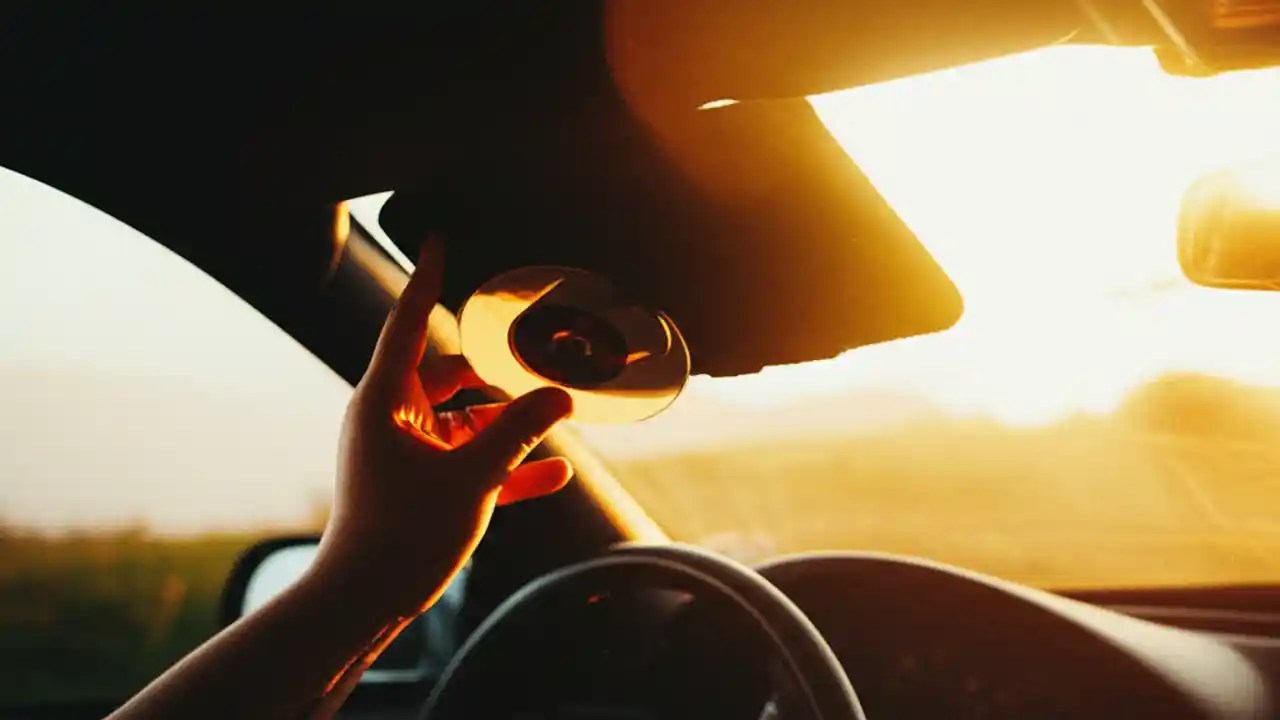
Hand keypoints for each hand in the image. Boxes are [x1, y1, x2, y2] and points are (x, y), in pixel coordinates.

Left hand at [312, 237, 573, 618]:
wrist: (363, 605)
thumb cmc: (402, 536)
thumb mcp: (471, 476)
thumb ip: (519, 432)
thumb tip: (561, 396)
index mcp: (384, 401)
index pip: (407, 323)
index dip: (426, 281)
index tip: (439, 241)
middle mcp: (390, 419)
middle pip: (450, 377)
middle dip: (497, 376)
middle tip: (542, 361)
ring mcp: (404, 454)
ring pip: (464, 423)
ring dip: (507, 427)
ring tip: (560, 423)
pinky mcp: (419, 488)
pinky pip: (467, 464)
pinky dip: (504, 466)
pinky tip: (558, 472)